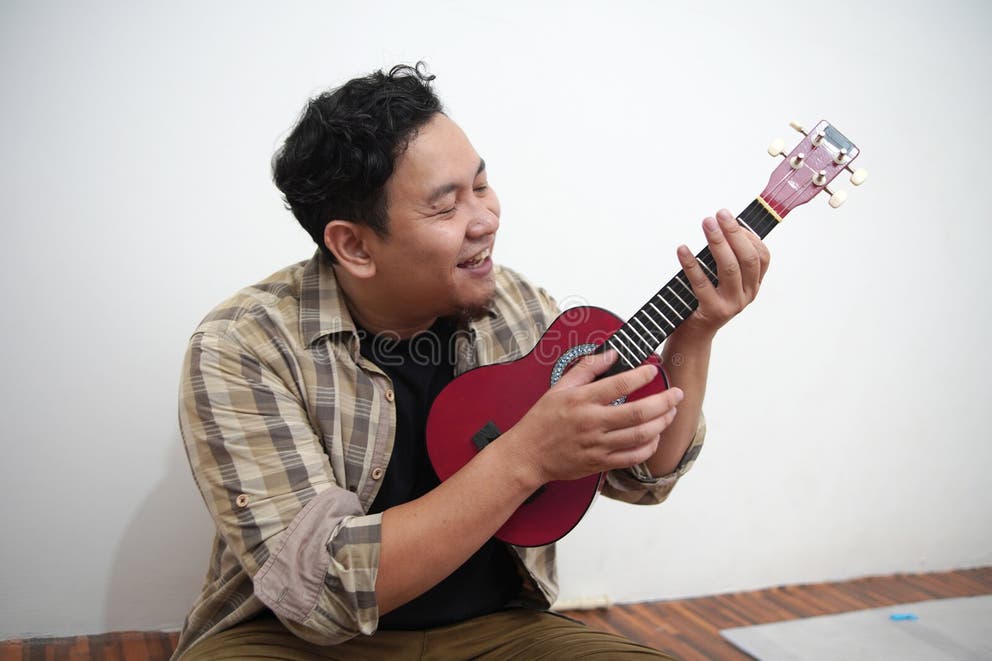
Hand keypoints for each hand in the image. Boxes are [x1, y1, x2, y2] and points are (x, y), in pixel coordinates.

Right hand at [502, 351, 683, 486]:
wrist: (528, 455)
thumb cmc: (542, 420)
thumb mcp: (559, 387)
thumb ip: (586, 368)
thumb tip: (611, 354)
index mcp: (581, 401)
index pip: (620, 384)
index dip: (642, 375)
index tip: (653, 369)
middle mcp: (592, 423)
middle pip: (638, 412)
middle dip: (664, 401)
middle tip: (677, 394)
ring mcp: (597, 445)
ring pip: (640, 435)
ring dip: (661, 423)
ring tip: (670, 413)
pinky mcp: (600, 463)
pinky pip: (632, 457)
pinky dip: (649, 447)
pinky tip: (655, 436)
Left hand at [676, 208, 770, 340]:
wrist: (692, 336)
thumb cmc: (703, 301)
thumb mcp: (721, 280)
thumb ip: (724, 259)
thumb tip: (721, 225)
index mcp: (753, 285)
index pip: (762, 256)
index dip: (749, 235)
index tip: (731, 218)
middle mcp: (747, 295)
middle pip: (747, 258)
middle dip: (734, 232)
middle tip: (718, 214)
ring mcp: (731, 304)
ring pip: (729, 268)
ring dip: (717, 242)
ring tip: (706, 223)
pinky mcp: (712, 311)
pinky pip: (701, 283)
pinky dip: (691, 263)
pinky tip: (682, 249)